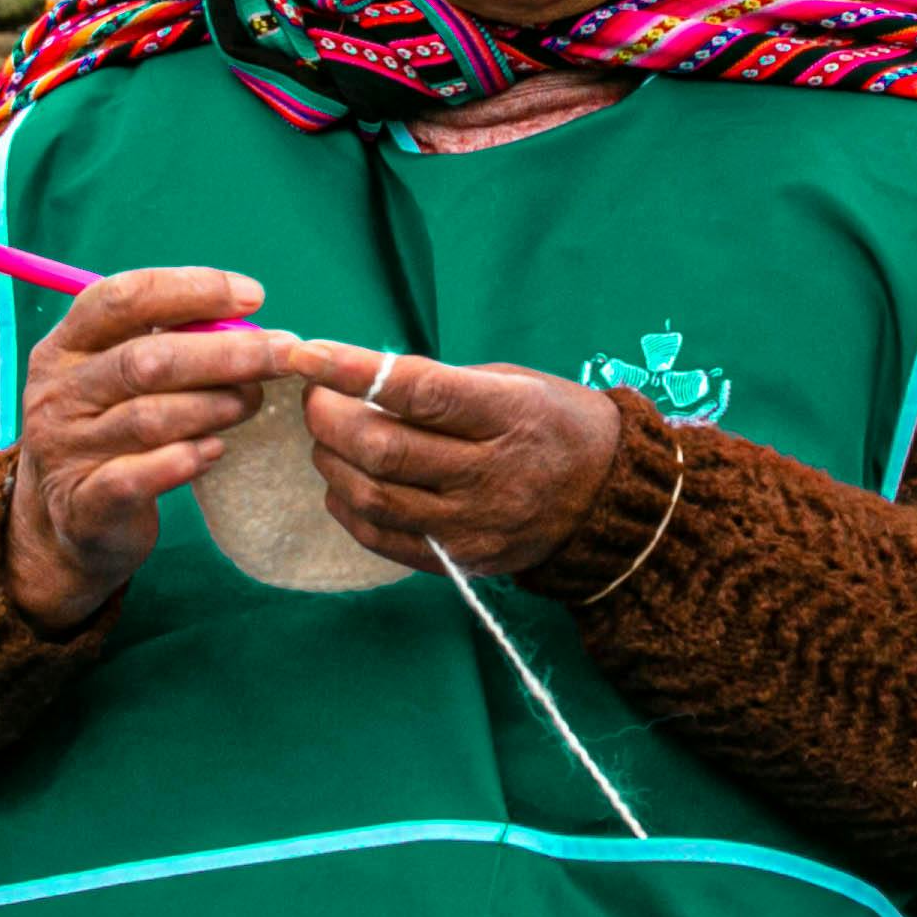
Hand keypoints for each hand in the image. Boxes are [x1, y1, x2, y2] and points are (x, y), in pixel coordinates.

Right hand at [4, 268, 292, 628]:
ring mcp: (64, 450)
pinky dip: (181, 462)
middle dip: (225, 353)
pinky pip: (134, 479)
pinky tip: (215, 452)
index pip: (122, 298)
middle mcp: (57, 392)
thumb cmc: (114, 427)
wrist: (71, 519)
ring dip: (212, 406)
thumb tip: (250, 324)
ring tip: (250, 402)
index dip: (190, 289)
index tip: (253, 296)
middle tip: (282, 354)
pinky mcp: (82, 505)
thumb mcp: (126, 376)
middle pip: (145, 360)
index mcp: (66, 344)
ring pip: (147, 418)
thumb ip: (173, 344)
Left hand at [285, 341, 621, 579]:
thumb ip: (440, 385)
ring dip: (331, 462)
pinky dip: (348, 506)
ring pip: (372, 497)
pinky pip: (382, 538)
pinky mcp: (460, 562)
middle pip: (384, 450)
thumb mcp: (513, 383)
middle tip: (316, 397)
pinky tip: (345, 480)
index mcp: (511, 415)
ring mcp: (474, 526)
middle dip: (329, 419)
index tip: (307, 354)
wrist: (610, 500)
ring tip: (329, 438)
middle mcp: (493, 475)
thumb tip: (354, 382)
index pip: (419, 391)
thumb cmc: (556, 423)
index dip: (353, 371)